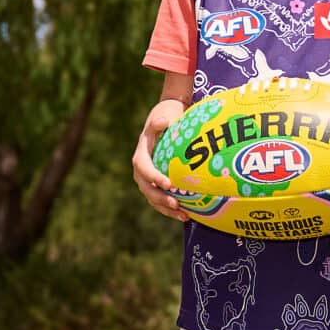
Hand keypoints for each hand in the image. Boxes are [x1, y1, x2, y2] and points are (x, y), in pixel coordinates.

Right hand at [132, 100, 189, 221]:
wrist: (168, 119)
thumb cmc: (168, 115)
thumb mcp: (164, 114)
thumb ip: (160, 120)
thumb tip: (161, 122)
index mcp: (141, 153)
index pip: (143, 167)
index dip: (153, 177)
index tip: (168, 183)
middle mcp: (142, 168)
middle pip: (146, 187)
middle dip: (160, 197)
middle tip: (176, 203)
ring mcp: (148, 178)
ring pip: (153, 197)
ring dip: (166, 208)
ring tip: (183, 215)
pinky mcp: (157, 184)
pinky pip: (162, 199)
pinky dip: (172, 208)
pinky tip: (187, 215)